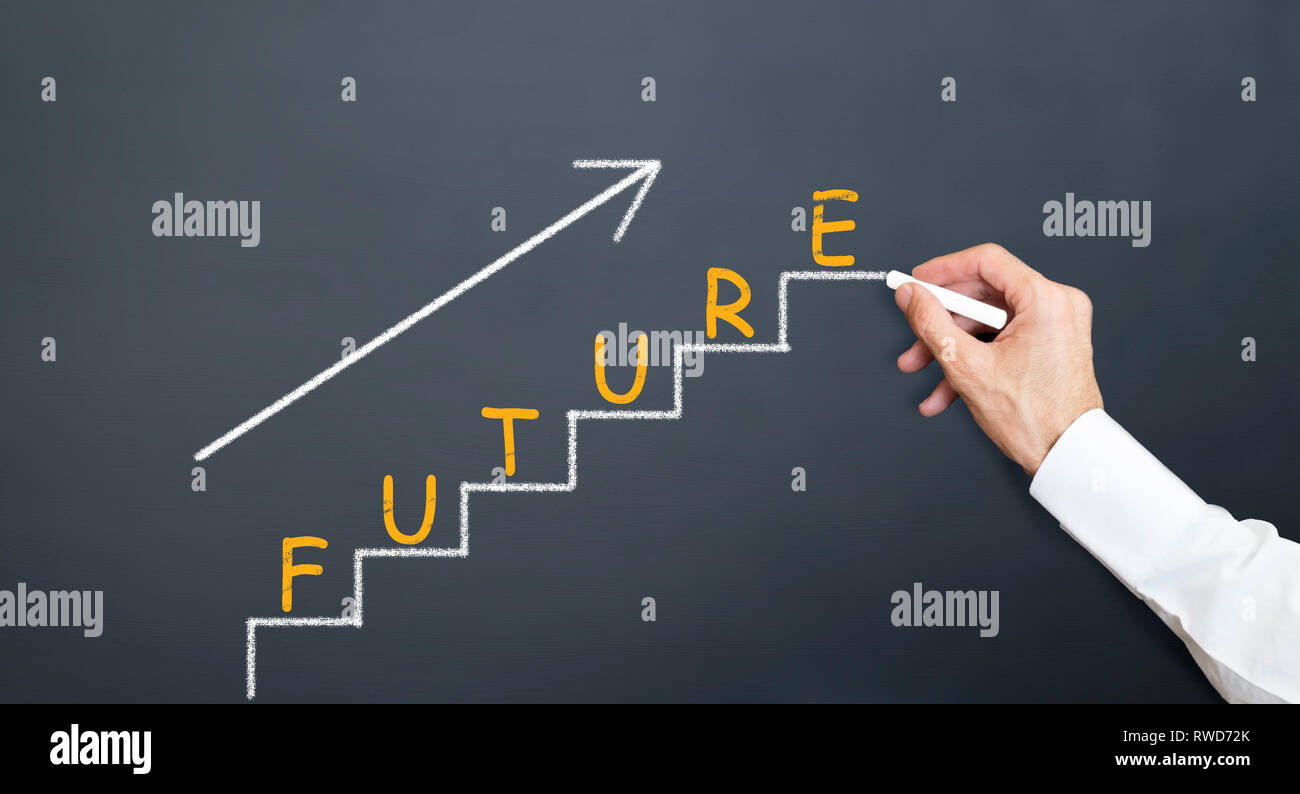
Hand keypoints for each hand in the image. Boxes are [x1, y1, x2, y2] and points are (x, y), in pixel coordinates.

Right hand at [894, 243, 1103, 475]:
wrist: (1067, 457)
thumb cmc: (1035, 419)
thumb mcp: (967, 366)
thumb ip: (931, 323)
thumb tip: (910, 294)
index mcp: (1046, 300)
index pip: (986, 261)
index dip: (943, 270)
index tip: (916, 281)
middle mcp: (1058, 305)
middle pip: (984, 295)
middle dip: (941, 321)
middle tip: (912, 335)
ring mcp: (1057, 325)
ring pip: (989, 322)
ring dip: (952, 347)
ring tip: (921, 371)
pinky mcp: (1051, 344)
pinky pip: (1003, 339)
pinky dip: (974, 358)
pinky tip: (945, 391)